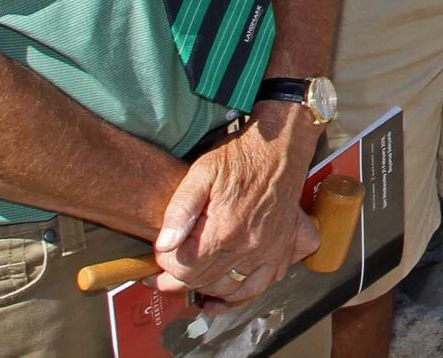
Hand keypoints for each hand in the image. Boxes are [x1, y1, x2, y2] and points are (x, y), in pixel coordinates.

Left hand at [153, 106, 319, 303]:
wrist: (280, 147)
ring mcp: (269, 250)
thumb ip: (179, 209)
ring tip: (192, 285)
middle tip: (166, 275)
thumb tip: (163, 244)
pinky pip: (263, 284)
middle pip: (205, 281)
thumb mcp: (201, 173)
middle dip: (180, 281)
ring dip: (209, 292)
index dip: (166, 267)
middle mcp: (248, 246)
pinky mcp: (283, 248)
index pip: (185, 268)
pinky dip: (244, 295)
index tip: (159, 259)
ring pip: (233, 289)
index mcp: (225, 230)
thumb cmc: (240, 157)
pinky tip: (228, 293)